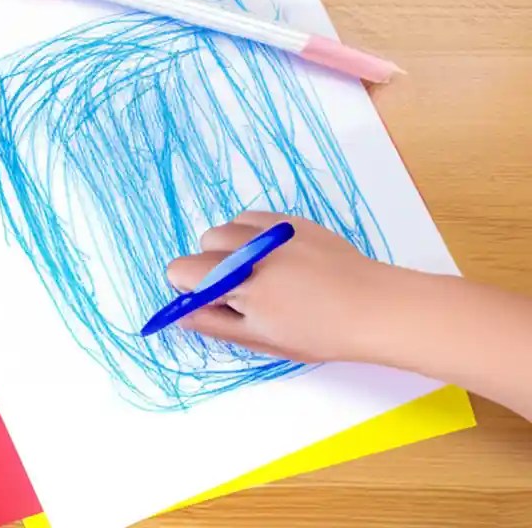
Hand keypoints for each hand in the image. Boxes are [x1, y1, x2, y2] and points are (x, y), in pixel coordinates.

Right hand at [166, 211, 406, 363]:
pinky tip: (275, 257)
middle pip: (203, 244)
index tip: (213, 301)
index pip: (181, 269)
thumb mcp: (263, 339)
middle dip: (210, 265)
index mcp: (241, 285)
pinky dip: (252, 234)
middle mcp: (252, 250)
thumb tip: (181, 313)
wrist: (376, 308)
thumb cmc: (320, 333)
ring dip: (231, 248)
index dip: (189, 287)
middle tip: (242, 290)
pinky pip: (252, 217)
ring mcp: (273, 230)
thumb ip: (215, 324)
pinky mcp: (291, 220)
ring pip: (226, 228)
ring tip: (261, 272)